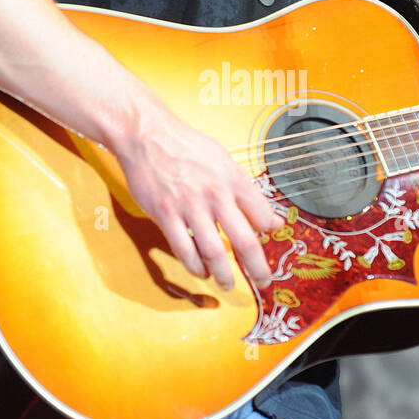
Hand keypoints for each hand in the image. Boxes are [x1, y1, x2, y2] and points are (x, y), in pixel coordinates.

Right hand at [111, 94, 281, 292]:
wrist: (147, 134)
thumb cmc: (186, 146)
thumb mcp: (225, 161)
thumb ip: (248, 192)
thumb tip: (271, 219)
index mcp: (233, 179)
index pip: (261, 215)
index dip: (270, 236)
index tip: (272, 246)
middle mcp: (215, 194)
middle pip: (244, 241)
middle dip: (257, 268)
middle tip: (263, 281)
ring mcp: (189, 206)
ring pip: (214, 252)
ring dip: (224, 274)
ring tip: (228, 283)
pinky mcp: (166, 214)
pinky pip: (184, 250)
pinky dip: (195, 266)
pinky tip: (201, 271)